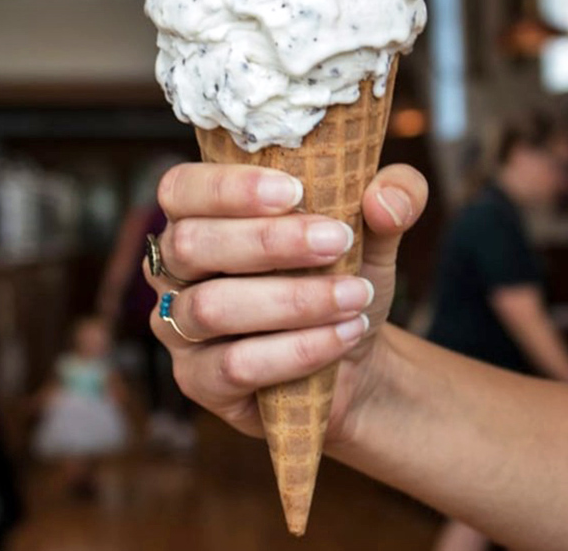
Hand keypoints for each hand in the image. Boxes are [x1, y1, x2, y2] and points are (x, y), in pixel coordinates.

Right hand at [146, 162, 426, 448]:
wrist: (351, 349)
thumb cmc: (340, 272)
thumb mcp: (374, 228)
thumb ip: (393, 196)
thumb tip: (384, 198)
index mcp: (197, 214)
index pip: (181, 188)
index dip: (228, 187)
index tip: (295, 191)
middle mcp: (174, 268)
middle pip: (191, 244)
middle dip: (267, 240)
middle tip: (337, 240)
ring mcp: (178, 328)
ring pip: (212, 307)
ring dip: (292, 299)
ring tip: (355, 295)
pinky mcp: (198, 381)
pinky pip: (234, 365)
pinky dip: (296, 349)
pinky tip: (344, 334)